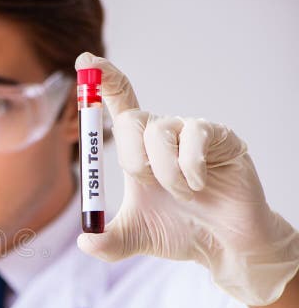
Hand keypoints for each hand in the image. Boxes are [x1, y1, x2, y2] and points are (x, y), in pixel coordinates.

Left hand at [74, 53, 298, 306]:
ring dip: (165, 173)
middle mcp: (162, 133)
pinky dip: (189, 168)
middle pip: (131, 118)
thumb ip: (106, 242)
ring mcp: (191, 133)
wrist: (223, 246)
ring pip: (160, 132)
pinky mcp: (220, 138)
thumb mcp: (133, 239)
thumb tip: (85, 241)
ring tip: (183, 194)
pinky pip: (195, 138)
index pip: (118, 104)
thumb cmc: (178, 231)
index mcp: (137, 148)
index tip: (85, 61)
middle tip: (147, 182)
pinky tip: (200, 186)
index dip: (102, 81)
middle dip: (131, 156)